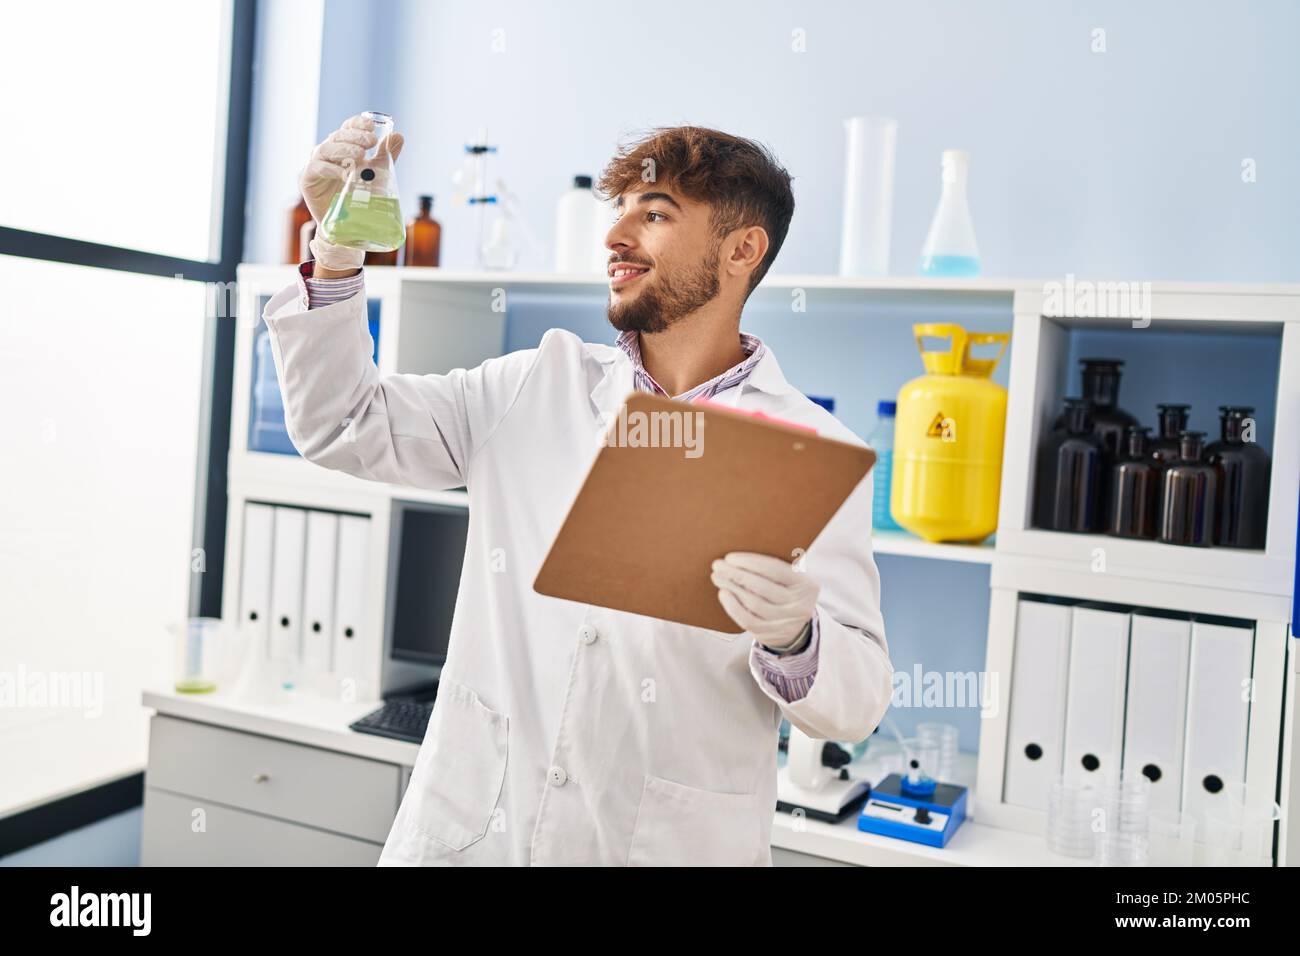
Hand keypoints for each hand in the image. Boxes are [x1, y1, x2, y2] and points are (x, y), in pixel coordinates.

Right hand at [300, 114, 404, 271]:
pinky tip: (344, 174)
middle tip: (370, 141)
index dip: (357, 124)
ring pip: (325, 149)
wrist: (348, 227)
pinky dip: (330, 169)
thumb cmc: (360, 197)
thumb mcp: (377, 174)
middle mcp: (328, 153)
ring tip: (360, 155)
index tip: (371, 125)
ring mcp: (315, 165)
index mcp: (343, 147)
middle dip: (354, 136)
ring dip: (343, 150)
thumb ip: (386, 155)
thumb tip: (398, 135)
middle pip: (337, 136)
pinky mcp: (307, 180)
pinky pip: (316, 169)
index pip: (348, 128)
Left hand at [711, 552, 818, 650]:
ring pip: (752, 602)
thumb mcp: (794, 580)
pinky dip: (732, 606)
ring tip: (718, 577)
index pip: (775, 569)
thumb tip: (743, 551)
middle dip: (735, 573)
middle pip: (760, 586)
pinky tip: (723, 594)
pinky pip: (747, 620)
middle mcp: (799, 605)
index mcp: (806, 585)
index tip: (730, 557)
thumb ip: (779, 567)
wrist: (797, 627)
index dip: (750, 562)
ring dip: (731, 587)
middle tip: (718, 565)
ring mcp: (785, 622)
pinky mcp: (771, 634)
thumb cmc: (788, 593)